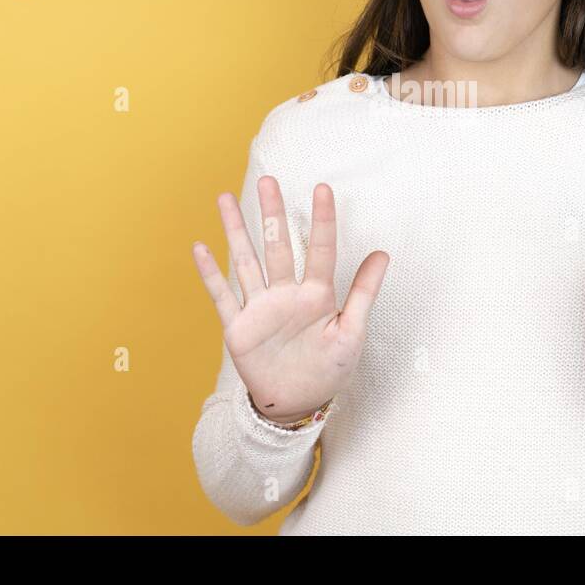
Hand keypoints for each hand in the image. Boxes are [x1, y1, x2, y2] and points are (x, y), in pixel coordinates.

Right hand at [193, 176, 389, 422]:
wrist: (297, 404)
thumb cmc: (329, 369)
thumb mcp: (352, 333)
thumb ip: (364, 294)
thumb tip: (383, 253)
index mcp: (317, 295)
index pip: (321, 250)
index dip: (322, 220)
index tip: (322, 188)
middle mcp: (286, 294)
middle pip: (278, 246)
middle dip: (273, 213)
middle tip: (268, 179)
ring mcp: (260, 308)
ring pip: (246, 262)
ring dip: (236, 231)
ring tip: (224, 198)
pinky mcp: (239, 327)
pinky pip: (223, 296)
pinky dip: (211, 274)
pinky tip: (201, 248)